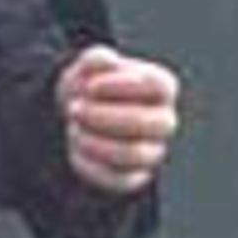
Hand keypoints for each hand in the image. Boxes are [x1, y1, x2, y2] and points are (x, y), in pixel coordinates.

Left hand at [57, 44, 179, 195]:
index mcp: (160, 88)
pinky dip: (90, 164)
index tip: (91, 86)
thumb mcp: (87, 66)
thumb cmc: (90, 86)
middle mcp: (163, 121)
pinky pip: (120, 179)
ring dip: (96, 141)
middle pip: (152, 124)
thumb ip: (97, 58)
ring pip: (136, 154)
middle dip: (106, 117)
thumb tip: (105, 60)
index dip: (124, 86)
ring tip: (74, 127)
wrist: (75, 114)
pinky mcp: (133, 176)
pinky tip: (74, 147)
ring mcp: (151, 151)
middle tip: (75, 109)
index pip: (160, 87)